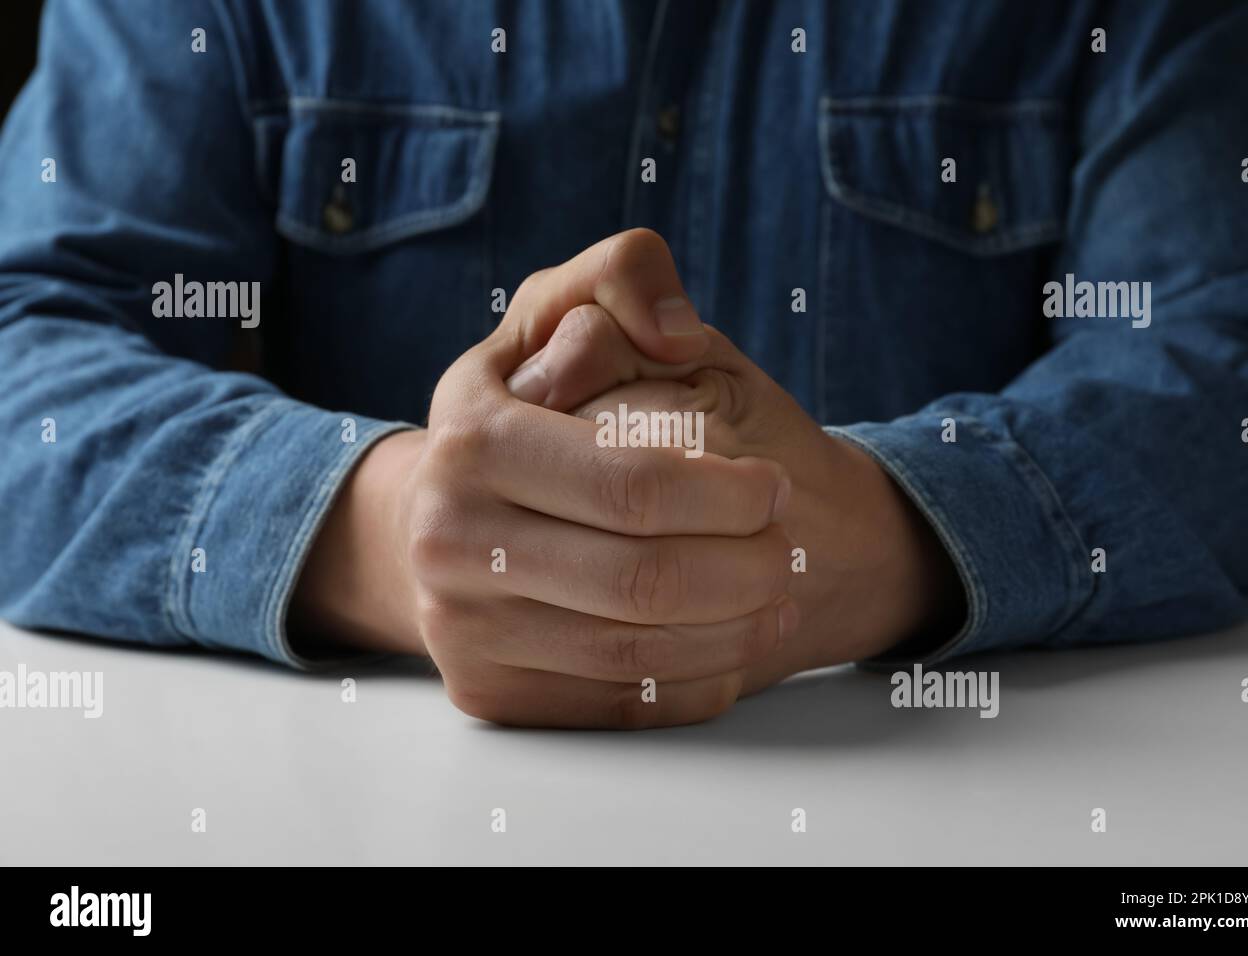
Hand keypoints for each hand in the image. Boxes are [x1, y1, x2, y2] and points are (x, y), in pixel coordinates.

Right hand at [292, 230, 799, 726]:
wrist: (434, 518)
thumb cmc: (521, 409)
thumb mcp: (556, 312)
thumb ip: (621, 276)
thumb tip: (675, 331)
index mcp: (473, 442)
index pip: (632, 487)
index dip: (726, 496)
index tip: (772, 489)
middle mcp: (450, 541)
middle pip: (640, 583)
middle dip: (745, 572)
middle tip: (786, 552)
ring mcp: (460, 628)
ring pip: (632, 654)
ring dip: (733, 633)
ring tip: (777, 600)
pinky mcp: (486, 692)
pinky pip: (612, 706)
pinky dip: (691, 683)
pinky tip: (726, 646)